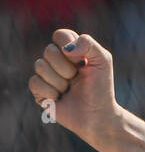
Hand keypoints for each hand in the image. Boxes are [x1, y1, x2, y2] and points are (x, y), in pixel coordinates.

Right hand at [27, 28, 120, 145]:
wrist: (98, 115)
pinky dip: (50, 92)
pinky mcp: (39, 91)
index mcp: (70, 49)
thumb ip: (88, 43)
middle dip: (66, 68)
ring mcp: (46, 75)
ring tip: (70, 89)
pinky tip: (60, 98)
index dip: (69, 48)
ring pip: (40, 66)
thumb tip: (66, 48)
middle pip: (48, 51)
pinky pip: (35, 82)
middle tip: (77, 79)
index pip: (60, 35)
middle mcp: (55, 60)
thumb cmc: (101, 88)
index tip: (82, 62)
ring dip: (60, 81)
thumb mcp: (102, 61)